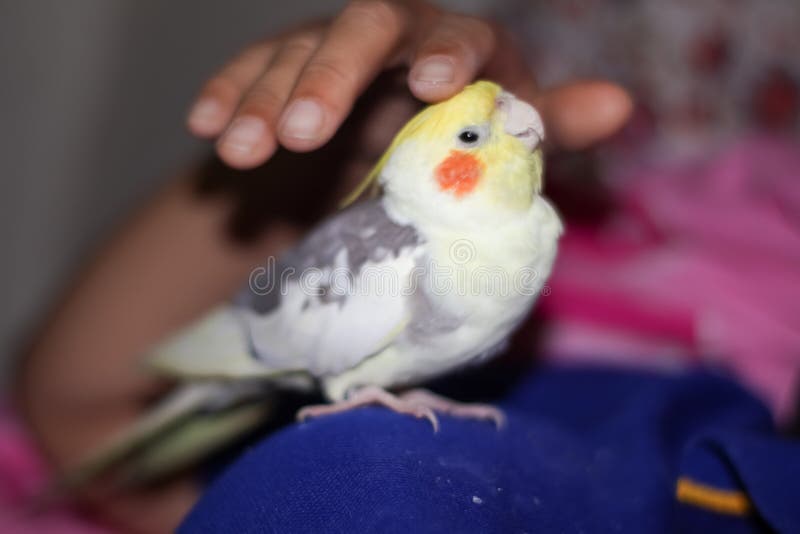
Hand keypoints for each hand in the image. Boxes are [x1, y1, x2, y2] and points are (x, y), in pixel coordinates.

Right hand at [186, 0, 632, 169]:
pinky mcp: (282, 68)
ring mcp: (333, 49)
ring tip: (241, 153)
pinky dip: (226, 95)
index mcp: (459, 52)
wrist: (373, 173)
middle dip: (331, 74)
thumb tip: (619, 102)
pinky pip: (247, 70)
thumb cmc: (452, 158)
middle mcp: (396, 36)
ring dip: (266, 98)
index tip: (432, 87)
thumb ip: (547, 126)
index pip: (460, 34)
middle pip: (366, 24)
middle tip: (303, 136)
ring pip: (295, 49)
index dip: (448, 52)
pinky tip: (204, 127)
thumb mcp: (501, 148)